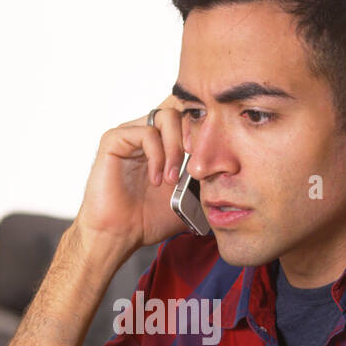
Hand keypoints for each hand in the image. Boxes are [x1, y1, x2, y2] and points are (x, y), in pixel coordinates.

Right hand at [72, 95, 194, 257]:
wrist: (119, 235)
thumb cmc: (146, 220)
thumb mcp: (187, 201)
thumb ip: (204, 183)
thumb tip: (231, 178)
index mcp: (161, 144)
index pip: (185, 116)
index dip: (201, 126)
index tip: (208, 154)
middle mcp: (145, 135)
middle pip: (178, 110)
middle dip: (191, 135)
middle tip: (193, 162)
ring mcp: (129, 136)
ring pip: (164, 117)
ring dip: (175, 149)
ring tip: (171, 178)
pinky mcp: (113, 141)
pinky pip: (144, 132)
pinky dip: (157, 155)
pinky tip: (156, 179)